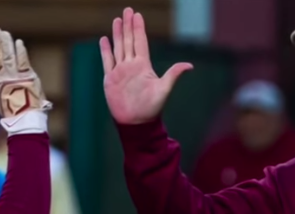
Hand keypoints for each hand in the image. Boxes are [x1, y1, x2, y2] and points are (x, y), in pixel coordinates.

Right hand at [0, 27, 51, 118]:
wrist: (26, 118)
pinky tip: (18, 42)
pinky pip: (23, 62)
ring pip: (9, 57)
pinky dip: (21, 52)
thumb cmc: (10, 111)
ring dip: (6, 43)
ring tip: (4, 32)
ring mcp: (16, 77)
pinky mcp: (29, 77)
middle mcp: (4, 78)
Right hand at [99, 7, 192, 124]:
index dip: (139, 28)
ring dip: (117, 34)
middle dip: (128, 25)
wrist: (136, 123)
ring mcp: (120, 72)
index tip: (137, 15)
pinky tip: (104, 39)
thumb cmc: (152, 108)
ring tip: (117, 20)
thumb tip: (190, 65)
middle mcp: (131, 66)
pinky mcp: (110, 79)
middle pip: (129, 41)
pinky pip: (107, 61)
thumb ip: (173, 75)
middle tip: (127, 10)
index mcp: (143, 66)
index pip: (140, 42)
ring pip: (118, 48)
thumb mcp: (164, 89)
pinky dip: (105, 51)